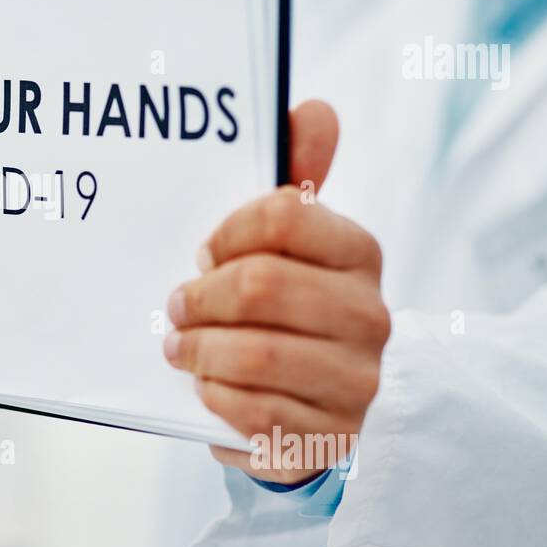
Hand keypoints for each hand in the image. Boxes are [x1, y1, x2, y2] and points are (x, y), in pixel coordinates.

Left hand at [163, 100, 389, 484]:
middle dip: (201, 296)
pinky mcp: (331, 438)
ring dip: (200, 350)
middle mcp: (369, 316)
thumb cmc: (295, 302)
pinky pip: (257, 415)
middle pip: (260, 287)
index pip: (283, 215)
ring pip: (255, 356)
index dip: (227, 232)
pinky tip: (206, 386)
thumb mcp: (296, 239)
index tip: (205, 251)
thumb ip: (300, 172)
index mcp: (358, 252)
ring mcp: (357, 381)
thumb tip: (314, 108)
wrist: (331, 397)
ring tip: (181, 346)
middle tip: (177, 305)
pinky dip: (216, 398)